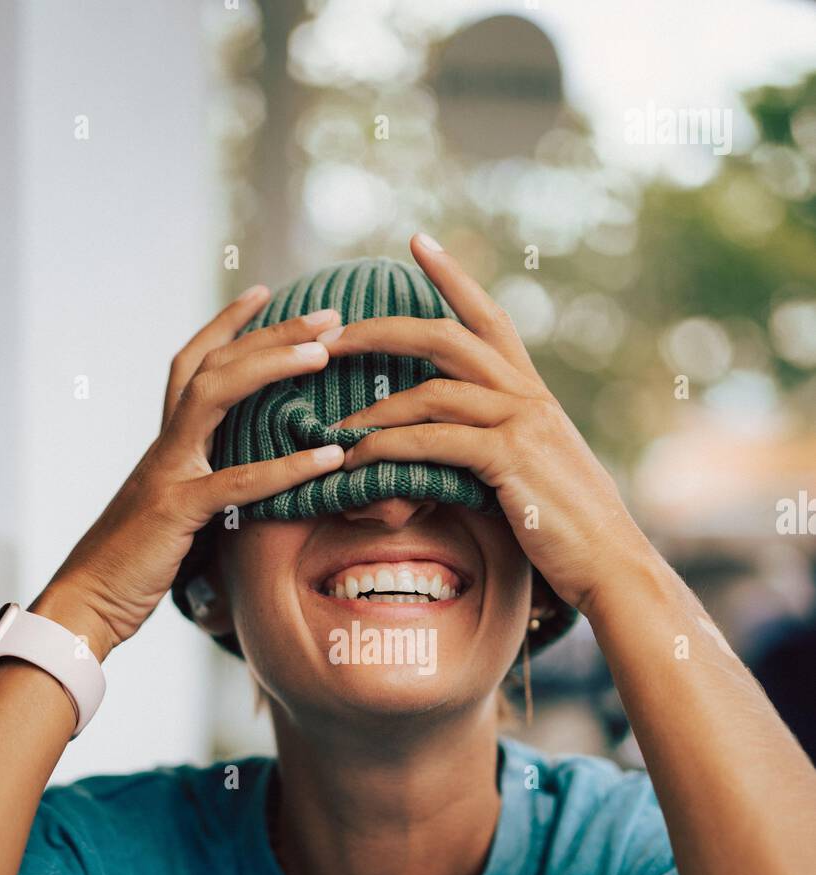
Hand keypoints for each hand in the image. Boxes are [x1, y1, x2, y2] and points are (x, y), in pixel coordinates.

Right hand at [32, 290, 345, 658]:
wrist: (87, 604)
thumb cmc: (136, 567)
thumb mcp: (179, 517)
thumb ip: (211, 490)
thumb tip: (256, 489)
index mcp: (166, 443)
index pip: (193, 363)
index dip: (226, 325)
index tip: (265, 293)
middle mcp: (165, 445)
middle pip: (214, 364)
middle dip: (270, 332)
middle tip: (327, 314)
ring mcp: (168, 473)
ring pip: (214, 396)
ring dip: (272, 367)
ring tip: (325, 353)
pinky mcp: (175, 512)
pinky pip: (236, 482)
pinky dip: (286, 468)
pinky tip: (331, 458)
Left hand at [319, 233, 651, 611]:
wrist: (610, 564)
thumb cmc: (568, 531)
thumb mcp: (531, 476)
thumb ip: (494, 451)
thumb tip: (447, 457)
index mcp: (533, 394)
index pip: (490, 318)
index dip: (453, 277)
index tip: (418, 242)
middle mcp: (528, 396)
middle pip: (446, 337)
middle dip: (382, 330)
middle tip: (331, 334)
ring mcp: (521, 423)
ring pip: (432, 390)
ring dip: (374, 409)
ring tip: (335, 429)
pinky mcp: (509, 458)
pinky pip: (434, 441)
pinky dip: (389, 448)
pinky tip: (359, 460)